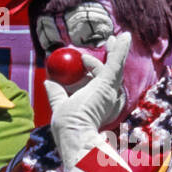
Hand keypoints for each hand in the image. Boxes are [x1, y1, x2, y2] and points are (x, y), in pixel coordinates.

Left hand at [45, 32, 129, 171]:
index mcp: (99, 102)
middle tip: (110, 41)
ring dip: (114, 50)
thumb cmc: (68, 127)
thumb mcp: (60, 105)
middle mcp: (110, 97)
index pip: (100, 80)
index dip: (94, 67)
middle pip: (111, 72)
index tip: (83, 58)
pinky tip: (124, 36)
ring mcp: (111, 91)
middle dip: (112, 54)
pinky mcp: (108, 85)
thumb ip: (56, 93)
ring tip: (112, 38)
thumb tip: (48, 81)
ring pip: (114, 67)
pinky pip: (115, 64)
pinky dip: (120, 50)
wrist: (74, 134)